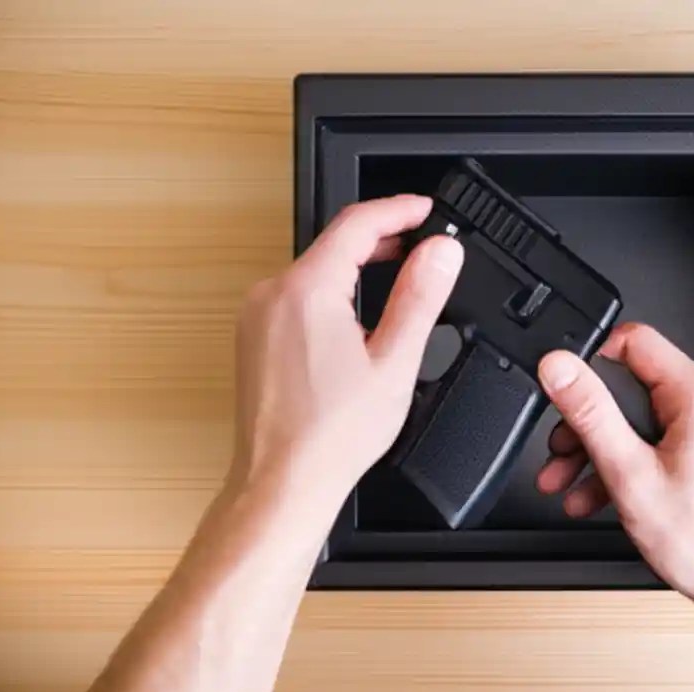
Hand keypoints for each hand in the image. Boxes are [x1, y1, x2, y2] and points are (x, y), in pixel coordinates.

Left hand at [231, 195, 462, 513]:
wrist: (283, 481)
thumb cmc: (331, 435)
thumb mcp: (394, 362)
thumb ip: (419, 297)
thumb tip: (440, 251)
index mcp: (307, 291)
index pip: (357, 224)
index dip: (398, 210)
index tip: (425, 209)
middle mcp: (272, 294)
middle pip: (332, 243)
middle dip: (381, 237)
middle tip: (422, 243)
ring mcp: (257, 316)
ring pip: (313, 269)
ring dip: (355, 265)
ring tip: (397, 275)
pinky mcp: (253, 337)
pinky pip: (296, 295)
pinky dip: (331, 291)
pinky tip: (357, 314)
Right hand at [536, 323, 693, 621]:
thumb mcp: (630, 473)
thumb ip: (590, 414)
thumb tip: (560, 367)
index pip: (635, 341)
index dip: (591, 361)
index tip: (564, 390)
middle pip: (635, 389)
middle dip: (588, 424)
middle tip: (559, 455)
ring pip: (647, 424)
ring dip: (603, 453)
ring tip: (571, 487)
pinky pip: (667, 446)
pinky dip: (634, 466)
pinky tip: (603, 499)